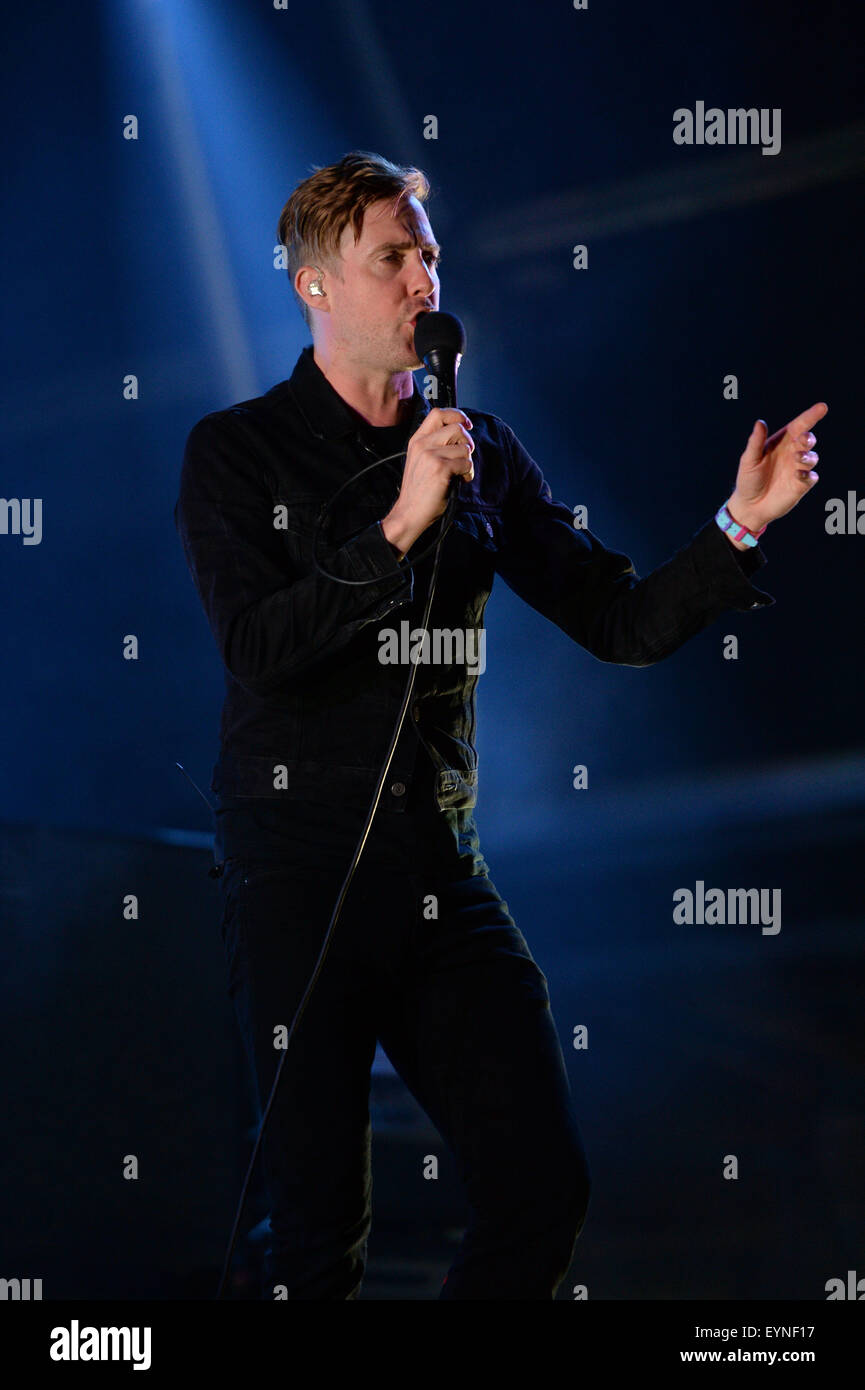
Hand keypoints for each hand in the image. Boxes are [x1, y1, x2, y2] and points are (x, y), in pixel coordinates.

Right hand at [381, 407, 473, 556]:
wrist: (409, 513)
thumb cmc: (419, 490)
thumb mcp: (421, 460)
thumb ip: (436, 444)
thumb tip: (462, 433)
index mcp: (417, 440)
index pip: (438, 413)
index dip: (457, 416)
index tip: (466, 425)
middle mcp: (423, 444)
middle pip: (457, 428)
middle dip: (467, 443)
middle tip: (463, 457)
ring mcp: (431, 456)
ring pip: (465, 447)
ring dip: (468, 462)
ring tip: (460, 473)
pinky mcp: (441, 468)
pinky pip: (466, 463)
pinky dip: (468, 473)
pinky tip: (460, 481)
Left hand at [727, 400, 827, 533]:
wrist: (749, 506)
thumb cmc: (748, 479)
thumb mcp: (749, 460)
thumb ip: (756, 442)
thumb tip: (760, 422)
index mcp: (781, 442)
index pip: (799, 425)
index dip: (811, 416)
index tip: (822, 407)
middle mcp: (793, 453)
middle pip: (808, 440)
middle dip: (809, 438)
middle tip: (803, 439)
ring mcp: (798, 469)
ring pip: (813, 457)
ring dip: (808, 456)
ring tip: (797, 458)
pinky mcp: (801, 485)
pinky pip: (811, 477)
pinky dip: (808, 474)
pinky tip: (798, 475)